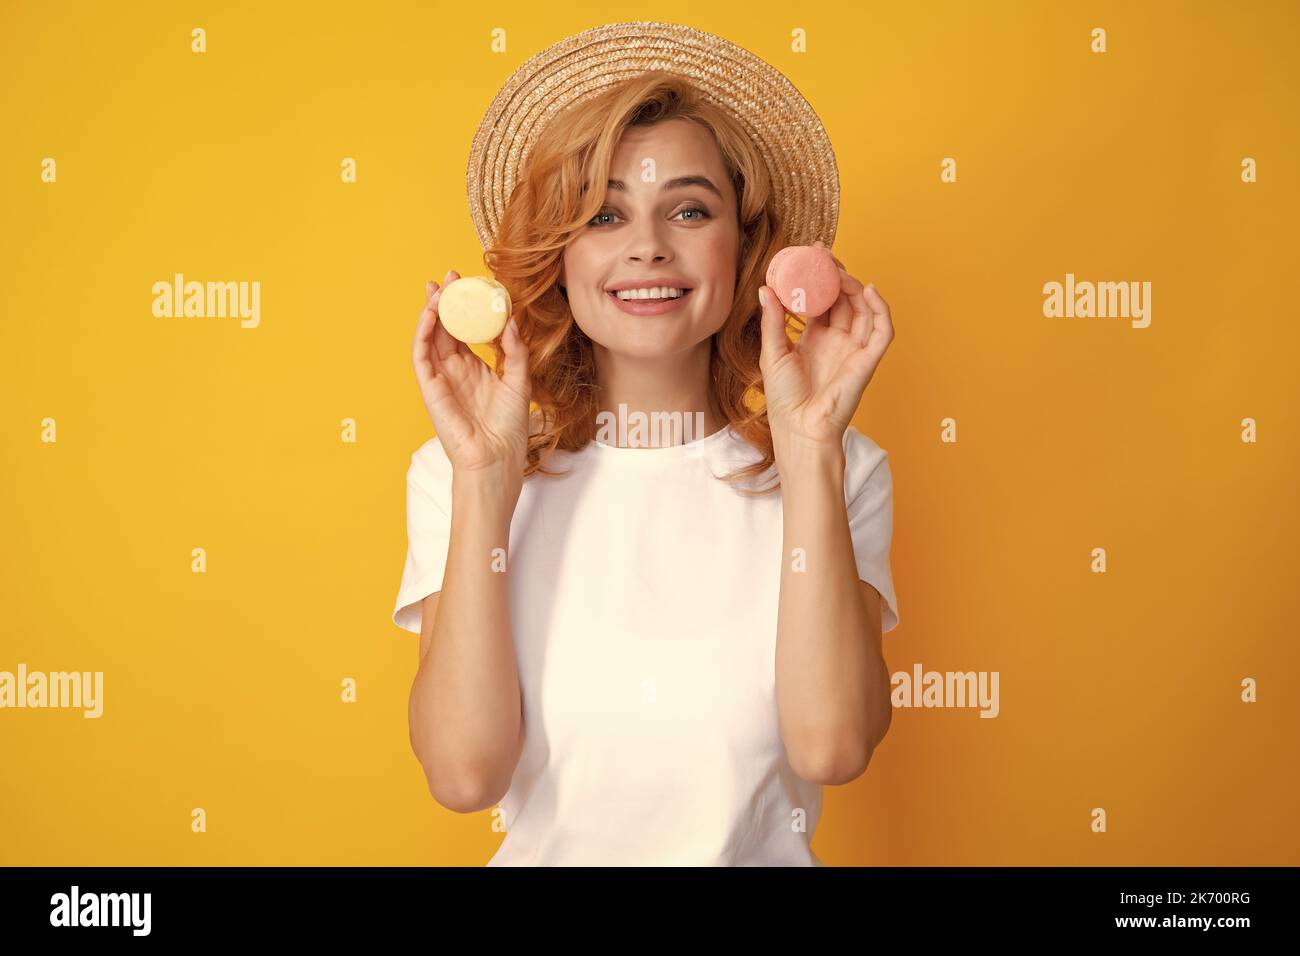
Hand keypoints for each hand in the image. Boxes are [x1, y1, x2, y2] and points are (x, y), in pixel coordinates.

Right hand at [412, 270, 531, 476]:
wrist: (497, 459)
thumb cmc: (508, 429)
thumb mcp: (519, 381)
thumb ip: (514, 350)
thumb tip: (510, 320)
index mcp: (475, 369)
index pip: (466, 331)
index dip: (466, 308)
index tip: (472, 285)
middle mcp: (455, 371)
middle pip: (445, 328)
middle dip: (445, 301)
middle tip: (450, 276)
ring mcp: (441, 378)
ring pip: (430, 337)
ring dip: (431, 310)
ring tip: (438, 287)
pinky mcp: (430, 388)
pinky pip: (420, 355)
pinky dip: (422, 332)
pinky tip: (431, 313)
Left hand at [757, 241, 893, 456]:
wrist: (798, 430)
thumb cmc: (784, 400)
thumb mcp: (772, 352)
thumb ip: (773, 320)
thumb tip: (766, 288)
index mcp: (815, 338)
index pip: (822, 300)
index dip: (819, 278)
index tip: (810, 255)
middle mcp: (838, 340)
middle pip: (844, 299)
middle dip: (836, 276)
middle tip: (823, 257)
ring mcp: (854, 349)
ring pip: (864, 309)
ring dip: (854, 286)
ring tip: (839, 271)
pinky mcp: (868, 361)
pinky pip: (882, 331)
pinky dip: (881, 309)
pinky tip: (869, 290)